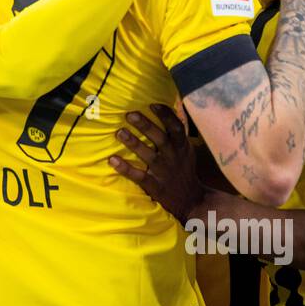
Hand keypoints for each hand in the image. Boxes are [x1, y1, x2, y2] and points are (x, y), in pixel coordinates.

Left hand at [107, 104, 203, 222]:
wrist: (192, 200)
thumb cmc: (184, 169)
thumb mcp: (186, 150)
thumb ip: (176, 134)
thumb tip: (168, 109)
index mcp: (182, 147)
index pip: (177, 128)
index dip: (166, 116)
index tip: (153, 105)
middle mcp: (173, 157)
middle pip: (161, 139)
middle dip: (146, 126)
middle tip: (130, 114)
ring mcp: (163, 172)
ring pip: (149, 156)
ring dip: (134, 143)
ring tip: (119, 132)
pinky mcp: (155, 186)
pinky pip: (139, 176)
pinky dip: (126, 168)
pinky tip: (113, 160)